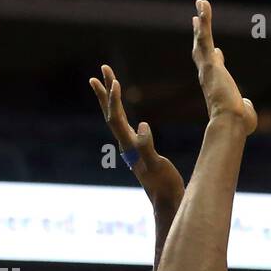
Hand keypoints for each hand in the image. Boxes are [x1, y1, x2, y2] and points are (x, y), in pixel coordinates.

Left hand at [89, 64, 184, 209]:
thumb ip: (147, 146)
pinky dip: (122, 111)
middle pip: (110, 113)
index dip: (113, 99)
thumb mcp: (157, 165)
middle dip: (106, 91)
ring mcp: (131, 147)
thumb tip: (141, 126)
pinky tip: (123, 111)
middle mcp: (126, 145)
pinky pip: (125, 125)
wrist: (167, 202)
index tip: (114, 80)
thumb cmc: (164, 185)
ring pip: (116, 118)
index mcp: (129, 146)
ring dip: (111, 99)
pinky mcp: (138, 150)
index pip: (115, 118)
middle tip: (102, 69)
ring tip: (109, 81)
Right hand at [192, 0, 256, 133]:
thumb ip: (246, 106)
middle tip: (197, 21)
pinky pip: (205, 36)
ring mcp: (207, 68)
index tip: (217, 51)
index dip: (215, 59)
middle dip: (200, 36)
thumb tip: (247, 103)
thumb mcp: (245, 113)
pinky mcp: (210, 62)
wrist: (231, 123)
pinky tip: (203, 5)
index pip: (214, 69)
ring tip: (201, 4)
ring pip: (201, 40)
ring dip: (201, 22)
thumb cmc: (239, 124)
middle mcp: (208, 76)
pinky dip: (204, 20)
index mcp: (217, 87)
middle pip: (202, 51)